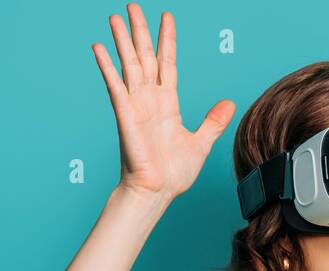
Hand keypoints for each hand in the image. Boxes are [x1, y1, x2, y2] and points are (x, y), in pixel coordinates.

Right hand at [92, 6, 235, 203]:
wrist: (158, 193)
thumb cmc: (174, 173)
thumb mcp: (201, 142)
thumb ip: (213, 121)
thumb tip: (229, 103)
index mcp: (167, 104)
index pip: (167, 63)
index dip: (167, 40)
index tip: (167, 17)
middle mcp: (150, 100)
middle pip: (144, 57)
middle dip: (140, 31)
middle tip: (133, 6)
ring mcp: (136, 106)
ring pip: (129, 65)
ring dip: (122, 41)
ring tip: (115, 17)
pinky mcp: (126, 116)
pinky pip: (115, 87)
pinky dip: (107, 67)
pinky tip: (99, 48)